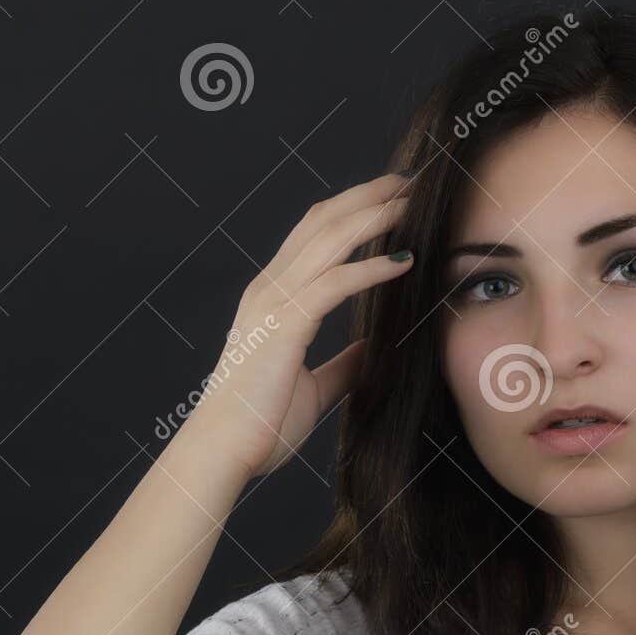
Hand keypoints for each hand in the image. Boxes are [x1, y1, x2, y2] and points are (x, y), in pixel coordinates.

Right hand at [184, 171, 414, 478]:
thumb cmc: (257, 428)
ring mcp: (273, 303)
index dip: (352, 210)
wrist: (222, 454)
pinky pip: (335, 282)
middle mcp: (268, 290)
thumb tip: (375, 350)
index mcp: (271, 300)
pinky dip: (372, 267)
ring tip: (414, 202)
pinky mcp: (284, 324)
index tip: (392, 199)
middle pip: (322, 220)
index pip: (313, 235)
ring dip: (375, 215)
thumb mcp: (312, 389)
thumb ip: (342, 364)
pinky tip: (405, 260)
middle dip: (369, 195)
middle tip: (412, 181)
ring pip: (329, 238)